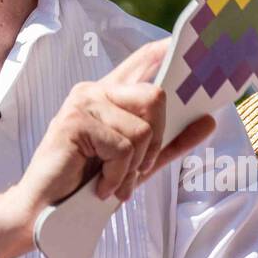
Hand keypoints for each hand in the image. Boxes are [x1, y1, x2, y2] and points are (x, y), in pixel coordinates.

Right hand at [9, 39, 215, 216]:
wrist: (49, 213)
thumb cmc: (90, 185)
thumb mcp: (138, 163)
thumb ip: (170, 143)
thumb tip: (208, 120)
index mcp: (110, 96)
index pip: (143, 61)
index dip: (166, 50)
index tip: (190, 44)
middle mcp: (96, 91)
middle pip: (155, 96)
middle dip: (156, 141)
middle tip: (136, 168)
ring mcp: (83, 103)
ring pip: (142, 130)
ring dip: (133, 168)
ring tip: (113, 182)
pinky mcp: (74, 121)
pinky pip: (123, 147)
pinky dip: (118, 176)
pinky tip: (100, 186)